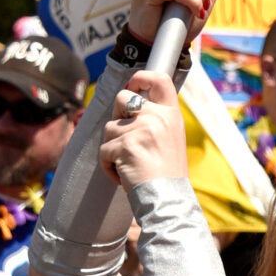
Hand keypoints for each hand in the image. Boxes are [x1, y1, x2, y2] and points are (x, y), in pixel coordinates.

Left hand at [100, 68, 190, 191]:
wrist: (168, 199)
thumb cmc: (168, 174)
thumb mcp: (171, 138)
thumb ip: (156, 119)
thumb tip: (129, 100)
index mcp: (171, 114)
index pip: (159, 79)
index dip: (141, 77)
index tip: (132, 86)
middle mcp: (157, 117)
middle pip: (122, 98)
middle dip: (118, 118)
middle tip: (127, 140)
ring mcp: (141, 130)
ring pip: (109, 128)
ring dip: (113, 147)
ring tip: (130, 164)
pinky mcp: (124, 145)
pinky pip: (104, 149)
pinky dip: (109, 165)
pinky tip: (124, 176)